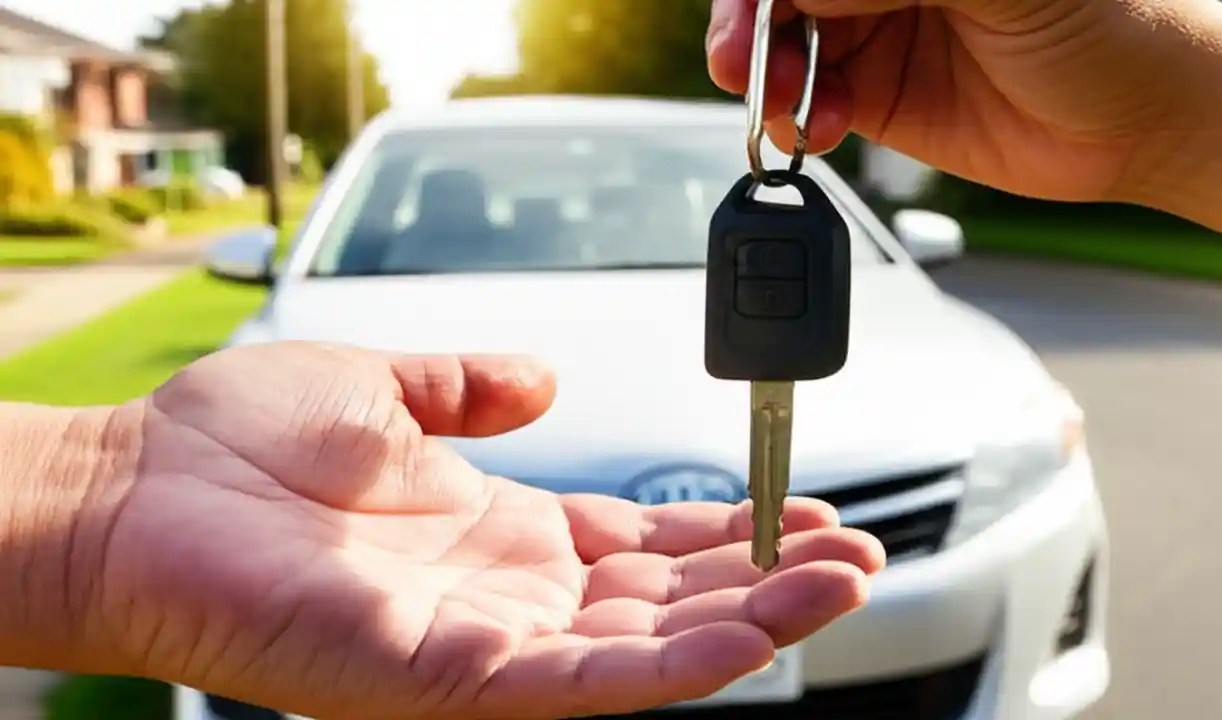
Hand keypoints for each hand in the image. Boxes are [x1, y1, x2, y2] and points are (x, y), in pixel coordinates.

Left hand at [85, 343, 882, 719]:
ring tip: (843, 585)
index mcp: (496, 530)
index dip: (721, 530)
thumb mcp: (383, 386)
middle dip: (764, 578)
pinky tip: (756, 633)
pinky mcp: (452, 677)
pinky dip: (678, 665)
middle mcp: (504, 595)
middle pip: (665, 600)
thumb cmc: (236, 447)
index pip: (639, 544)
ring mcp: (484, 643)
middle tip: (855, 554)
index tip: (795, 503)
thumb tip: (540, 377)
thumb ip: (469, 384)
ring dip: (752, 619)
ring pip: (647, 649)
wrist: (137, 489)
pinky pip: (587, 681)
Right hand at [706, 0, 1221, 202]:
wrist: (1144, 121)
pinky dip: (795, 121)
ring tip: (782, 104)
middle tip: (740, 60)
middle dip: (749, 26)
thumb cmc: (1109, 23)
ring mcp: (877, 33)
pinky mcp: (877, 100)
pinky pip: (807, 107)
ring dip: (766, 78)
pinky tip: (817, 128)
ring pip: (782, 48)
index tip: (757, 9)